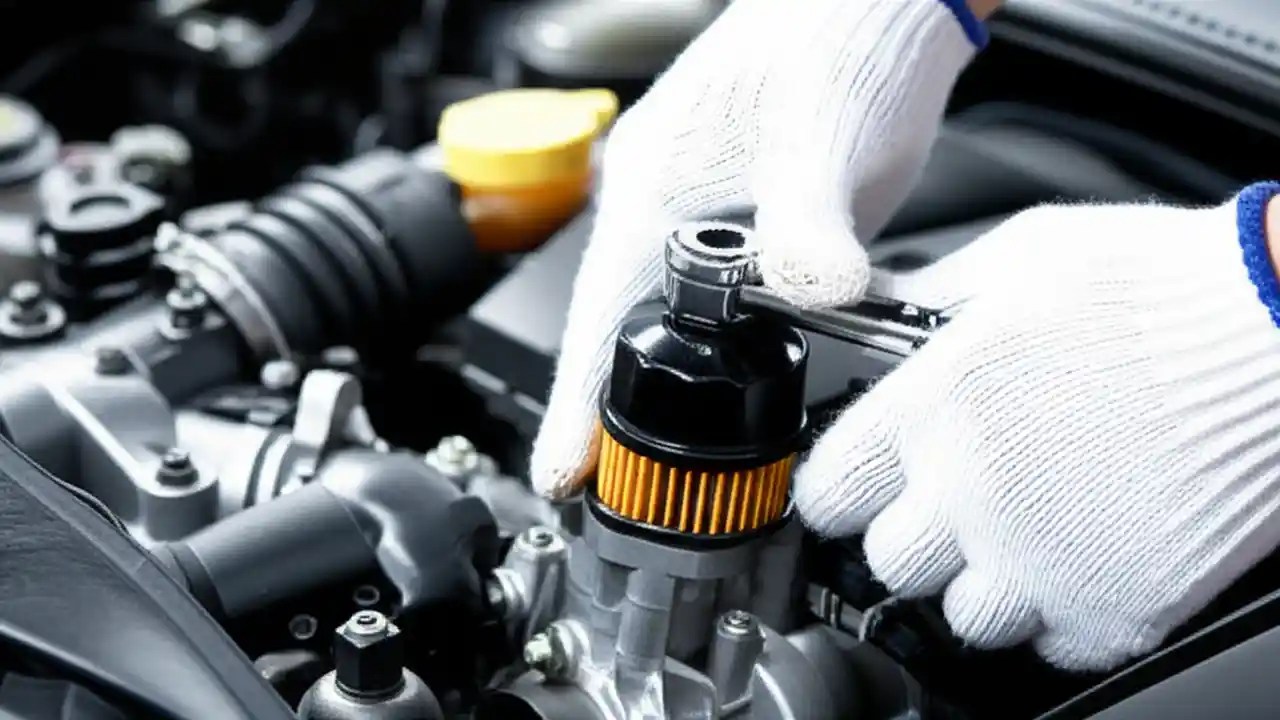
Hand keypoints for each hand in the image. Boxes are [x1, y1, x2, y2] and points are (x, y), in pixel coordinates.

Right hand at [531, 0, 984, 496]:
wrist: (876, 7)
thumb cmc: (839, 48)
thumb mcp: (821, 142)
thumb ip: (810, 224)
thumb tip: (817, 289)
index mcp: (654, 192)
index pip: (599, 321)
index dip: (577, 404)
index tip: (562, 471)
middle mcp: (660, 205)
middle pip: (619, 326)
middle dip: (608, 406)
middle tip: (611, 481)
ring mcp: (698, 212)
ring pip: (665, 314)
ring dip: (662, 379)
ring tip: (658, 450)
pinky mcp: (745, 218)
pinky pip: (712, 297)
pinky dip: (714, 344)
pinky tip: (731, 372)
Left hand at [795, 186, 1279, 670]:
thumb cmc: (1166, 286)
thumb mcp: (1021, 256)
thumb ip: (932, 298)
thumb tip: (882, 305)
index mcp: (933, 408)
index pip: (828, 492)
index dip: (842, 488)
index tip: (858, 486)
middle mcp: (974, 495)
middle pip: (889, 560)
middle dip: (915, 532)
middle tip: (960, 499)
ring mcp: (1045, 562)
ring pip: (964, 614)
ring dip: (986, 579)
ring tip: (1035, 525)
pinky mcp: (1116, 609)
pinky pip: (1051, 641)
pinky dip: (1062, 609)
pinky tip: (1091, 550)